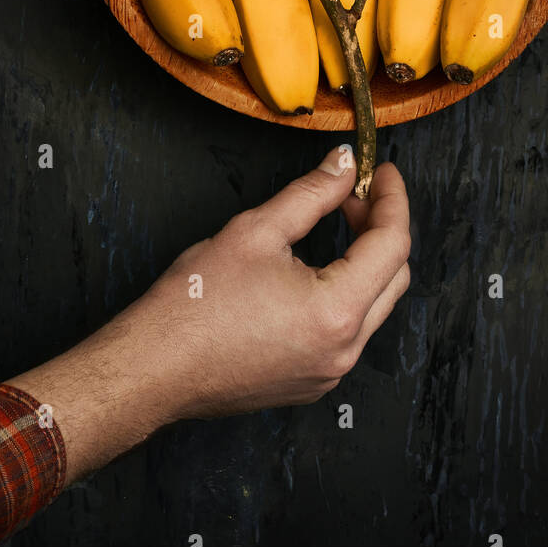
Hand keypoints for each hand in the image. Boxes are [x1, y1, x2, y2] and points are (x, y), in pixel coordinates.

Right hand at [8, 146, 409, 481]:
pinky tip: (315, 268)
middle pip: (394, 277)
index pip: (393, 243)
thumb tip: (346, 164)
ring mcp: (329, 372)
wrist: (153, 368)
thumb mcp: (257, 229)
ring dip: (365, 261)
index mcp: (337, 310)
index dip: (393, 199)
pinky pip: (348, 331)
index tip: (383, 171)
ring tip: (335, 223)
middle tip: (354, 194)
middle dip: (381, 227)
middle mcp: (344, 349)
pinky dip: (346, 293)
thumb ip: (313, 193)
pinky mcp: (311, 382)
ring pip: (375, 306)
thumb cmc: (195, 303)